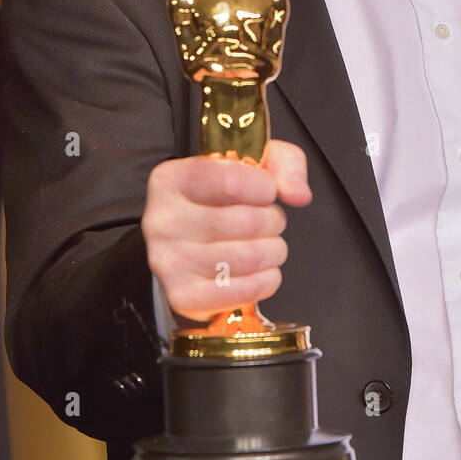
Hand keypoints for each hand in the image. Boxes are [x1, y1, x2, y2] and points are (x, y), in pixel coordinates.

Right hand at [141, 139, 311, 321]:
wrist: (191, 242)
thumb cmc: (221, 199)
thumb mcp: (252, 163)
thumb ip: (283, 163)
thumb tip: (298, 195)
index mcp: (172, 180)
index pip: (230, 181)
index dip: (264, 187)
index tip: (266, 190)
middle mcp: (162, 221)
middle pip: (246, 222)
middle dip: (273, 221)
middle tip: (268, 220)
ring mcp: (169, 262)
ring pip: (250, 257)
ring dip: (273, 250)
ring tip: (265, 243)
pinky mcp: (183, 296)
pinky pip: (246, 290)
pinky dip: (266, 280)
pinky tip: (259, 269)